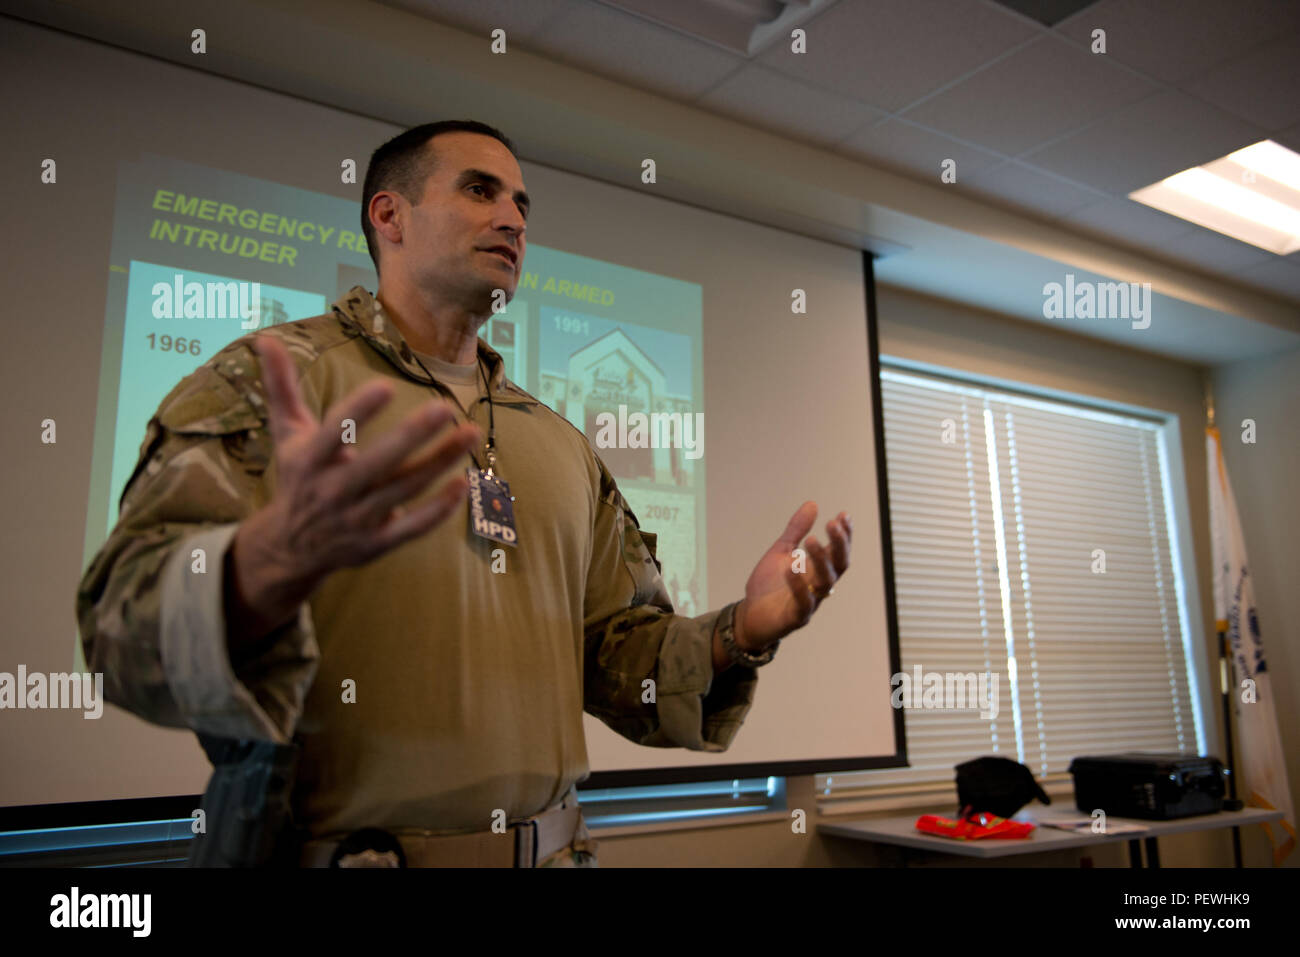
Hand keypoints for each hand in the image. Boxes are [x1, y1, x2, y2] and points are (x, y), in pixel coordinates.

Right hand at [235, 335, 480, 597]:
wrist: (289, 549)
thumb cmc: (298, 477)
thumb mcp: (287, 433)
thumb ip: (281, 386)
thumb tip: (265, 338)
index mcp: (309, 461)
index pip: (334, 433)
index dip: (358, 411)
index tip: (386, 385)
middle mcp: (333, 492)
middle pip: (377, 463)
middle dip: (412, 436)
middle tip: (445, 407)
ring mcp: (357, 520)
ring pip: (404, 490)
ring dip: (439, 462)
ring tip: (470, 432)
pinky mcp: (377, 543)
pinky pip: (413, 527)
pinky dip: (439, 509)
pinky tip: (463, 482)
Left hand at [734, 502, 851, 652]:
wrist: (750, 615)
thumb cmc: (769, 585)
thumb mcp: (781, 551)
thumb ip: (796, 530)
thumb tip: (813, 504)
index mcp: (818, 569)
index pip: (839, 551)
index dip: (844, 534)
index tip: (843, 515)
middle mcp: (819, 585)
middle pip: (839, 565)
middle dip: (839, 544)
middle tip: (832, 524)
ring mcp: (810, 601)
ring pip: (825, 582)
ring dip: (821, 560)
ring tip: (811, 540)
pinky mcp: (796, 617)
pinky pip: (803, 603)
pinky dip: (798, 585)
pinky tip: (791, 567)